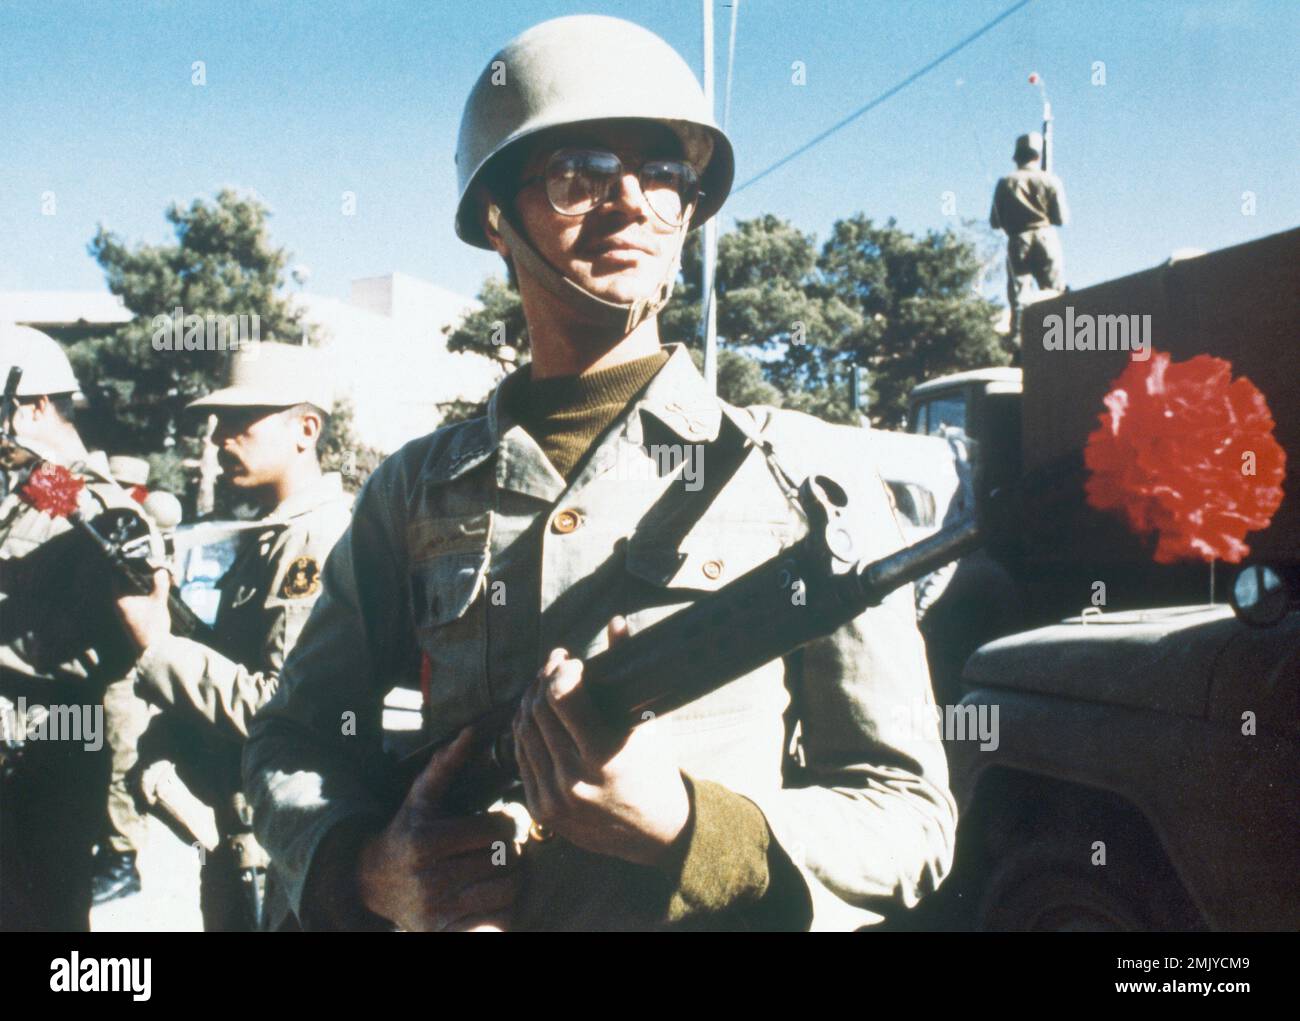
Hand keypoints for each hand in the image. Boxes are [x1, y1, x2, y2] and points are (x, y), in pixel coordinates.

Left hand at [115, 567, 171, 652]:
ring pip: (133, 590)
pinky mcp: (134, 614)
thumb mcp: (158, 603)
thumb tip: (161, 570)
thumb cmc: (152, 626)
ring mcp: (126, 609)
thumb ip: (159, 585)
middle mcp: (120, 603)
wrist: (154, 650)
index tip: (139, 560)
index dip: (127, 566)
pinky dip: (147, 593)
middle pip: (126, 582)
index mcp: (120, 599)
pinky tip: (159, 591)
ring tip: (160, 578)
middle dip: (141, 574)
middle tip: (155, 569)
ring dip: (146, 584)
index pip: (117, 576)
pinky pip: (138, 598)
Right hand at [358, 727, 519, 931]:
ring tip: (501, 867)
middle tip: (506, 845)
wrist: (373, 882)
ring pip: (508, 890)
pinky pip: (498, 921)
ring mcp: (438, 910)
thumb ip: (447, 763)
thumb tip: (472, 730)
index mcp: (426, 841)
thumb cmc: (407, 830)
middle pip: (505, 860)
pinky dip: (504, 908)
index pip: (496, 829)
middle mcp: (430, 879)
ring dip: (513, 877)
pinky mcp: (444, 933)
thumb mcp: (421, 796)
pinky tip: (493, 894)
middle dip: (512, 849)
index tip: (504, 820)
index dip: (508, 822)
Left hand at [511, 616, 689, 869]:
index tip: (573, 660)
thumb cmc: (655, 769)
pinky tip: (535, 715)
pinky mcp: (542, 809)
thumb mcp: (648, 721)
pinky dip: (526, 730)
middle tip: (555, 663)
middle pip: (540, 709)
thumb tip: (616, 621)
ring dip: (531, 700)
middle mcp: (575, 777)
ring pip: (525, 731)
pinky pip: (522, 757)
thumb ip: (627, 668)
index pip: (563, 695)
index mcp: (605, 754)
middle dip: (545, 678)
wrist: (655, 832)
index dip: (562, 669)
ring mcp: (555, 796)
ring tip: (544, 685)